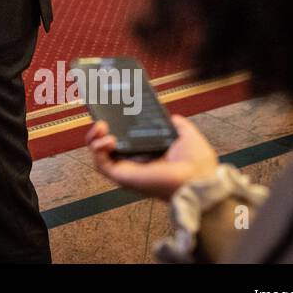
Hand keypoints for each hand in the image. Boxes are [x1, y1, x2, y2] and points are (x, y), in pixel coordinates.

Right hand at [86, 114, 219, 199]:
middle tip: (102, 121)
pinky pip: (101, 165)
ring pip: (100, 156)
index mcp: (148, 155)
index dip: (115, 127)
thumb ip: (178, 125)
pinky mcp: (123, 176)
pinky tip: (108, 139)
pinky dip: (98, 150)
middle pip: (107, 148)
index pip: (124, 141)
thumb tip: (172, 117)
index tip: (112, 114)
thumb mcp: (187, 136)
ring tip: (101, 127)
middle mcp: (135, 164)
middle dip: (99, 133)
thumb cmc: (197, 164)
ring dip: (95, 140)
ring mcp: (127, 171)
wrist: (198, 177)